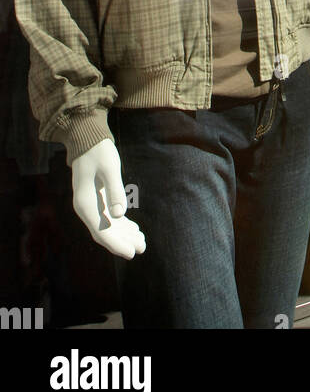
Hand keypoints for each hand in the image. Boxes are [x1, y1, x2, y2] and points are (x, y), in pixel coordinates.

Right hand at [71, 140, 145, 259]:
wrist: (87, 138)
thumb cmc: (98, 151)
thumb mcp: (109, 167)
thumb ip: (114, 190)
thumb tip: (120, 215)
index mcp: (85, 203)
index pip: (101, 231)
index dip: (116, 244)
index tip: (131, 253)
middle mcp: (86, 208)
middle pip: (105, 232)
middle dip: (123, 242)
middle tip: (142, 248)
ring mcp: (91, 204)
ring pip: (108, 226)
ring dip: (124, 235)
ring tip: (142, 241)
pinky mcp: (98, 199)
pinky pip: (109, 217)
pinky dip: (122, 224)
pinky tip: (135, 229)